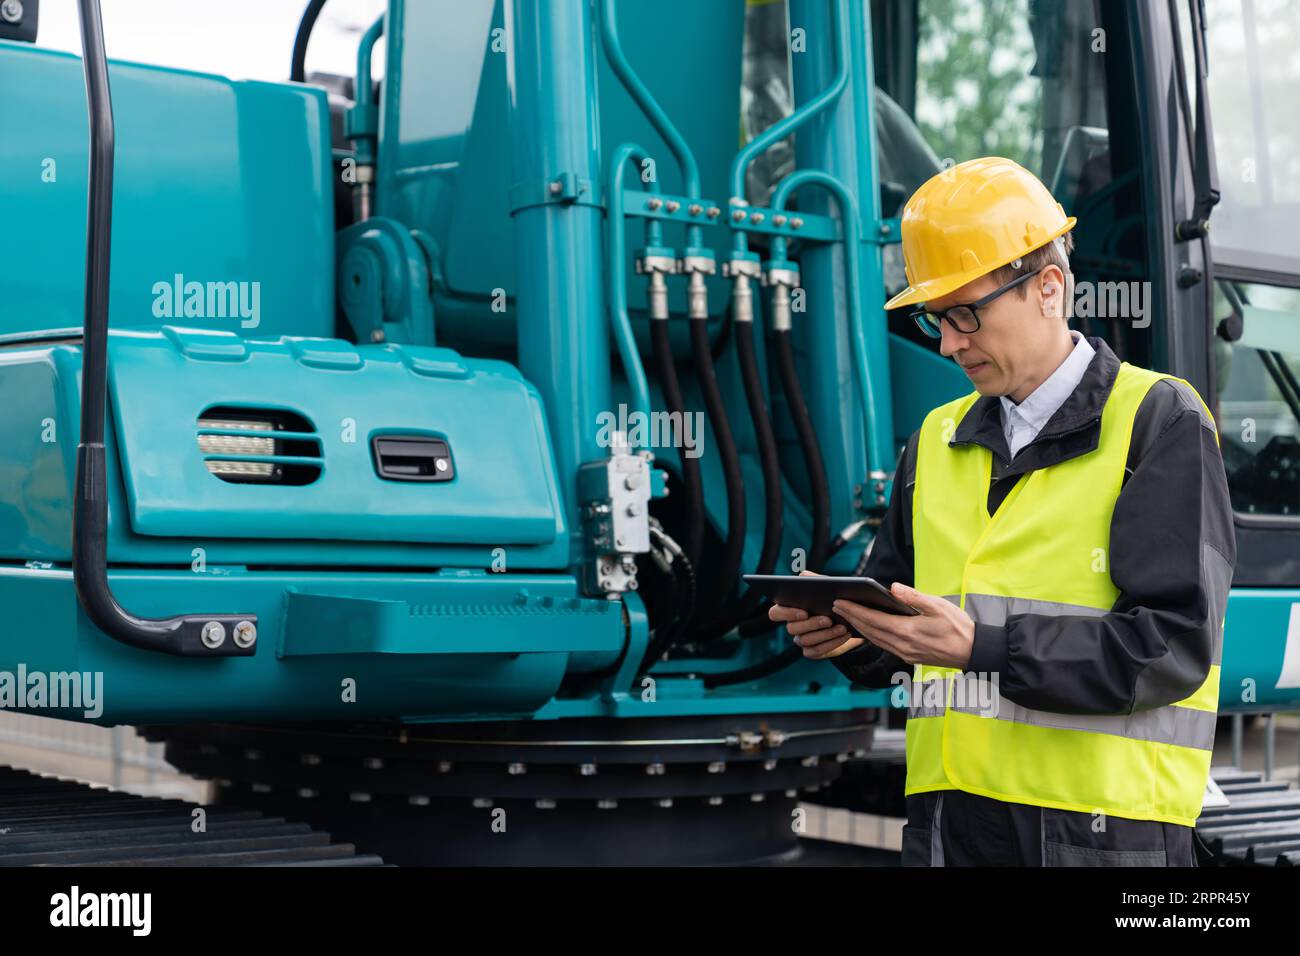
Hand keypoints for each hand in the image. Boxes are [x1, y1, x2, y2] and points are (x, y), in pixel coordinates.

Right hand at [768, 570, 864, 659]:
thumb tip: (804, 576)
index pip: (775, 613)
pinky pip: (816, 651)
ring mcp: (801, 640)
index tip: (804, 612)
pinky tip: (844, 635)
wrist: (851, 618)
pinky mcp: (812, 651)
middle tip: (828, 619)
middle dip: (811, 624)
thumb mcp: (827, 588)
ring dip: (825, 634)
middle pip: (791, 628)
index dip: (786, 614)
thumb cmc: (833, 601)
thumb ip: (815, 581)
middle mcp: (792, 625)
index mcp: (789, 609)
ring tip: (842, 627)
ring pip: (805, 640)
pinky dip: (831, 643)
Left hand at [831, 583, 974, 668]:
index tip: (839, 602)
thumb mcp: (938, 606)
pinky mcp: (909, 657)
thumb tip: (893, 587)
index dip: (854, 611)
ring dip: (859, 627)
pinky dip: (871, 636)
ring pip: (874, 639)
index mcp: (908, 631)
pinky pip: (883, 645)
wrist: (974, 652)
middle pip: (869, 631)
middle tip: (834, 606)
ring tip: (846, 615)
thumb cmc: (959, 627)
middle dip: (850, 617)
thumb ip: (914, 597)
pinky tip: (866, 628)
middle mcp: (903, 645)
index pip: (873, 620)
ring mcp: (905, 653)